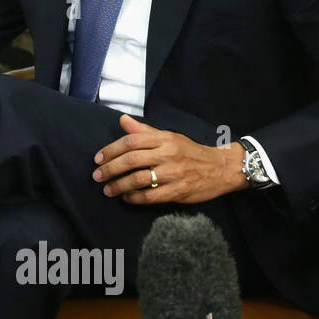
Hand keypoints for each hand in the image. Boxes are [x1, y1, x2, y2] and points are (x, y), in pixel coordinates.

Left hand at [92, 114, 247, 204]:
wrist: (221, 168)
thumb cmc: (190, 151)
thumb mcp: (169, 137)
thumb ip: (144, 131)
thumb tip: (122, 120)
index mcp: (164, 138)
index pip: (130, 142)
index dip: (110, 150)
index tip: (97, 159)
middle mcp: (167, 154)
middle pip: (131, 160)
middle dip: (110, 169)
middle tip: (97, 176)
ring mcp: (173, 173)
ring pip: (138, 179)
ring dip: (119, 186)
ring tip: (108, 190)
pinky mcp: (178, 191)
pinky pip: (150, 196)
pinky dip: (134, 198)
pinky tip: (126, 197)